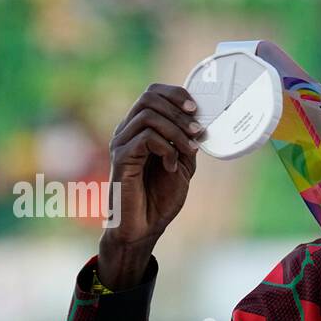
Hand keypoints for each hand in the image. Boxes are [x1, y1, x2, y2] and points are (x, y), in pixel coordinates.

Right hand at [99, 84, 202, 288]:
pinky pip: (145, 138)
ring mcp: (122, 144)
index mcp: (140, 129)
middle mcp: (127, 132)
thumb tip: (198, 122)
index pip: (152, 93)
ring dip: (176, 131)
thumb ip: (186, 142)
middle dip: (179, 111)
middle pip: (149, 97)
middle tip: (197, 131)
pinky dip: (166, 148)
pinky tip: (171, 166)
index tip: (196, 110)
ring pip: (148, 116)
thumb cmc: (160, 198)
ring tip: (189, 151)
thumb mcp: (182, 165)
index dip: (175, 94)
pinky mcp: (121, 159)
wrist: (144, 228)